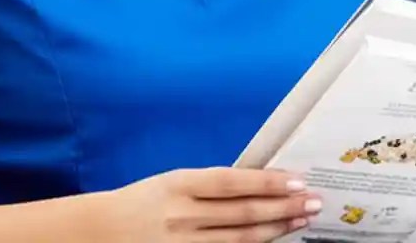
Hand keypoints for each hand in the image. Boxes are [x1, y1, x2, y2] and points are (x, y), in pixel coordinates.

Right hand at [97, 167, 321, 241]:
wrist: (100, 231)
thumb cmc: (145, 200)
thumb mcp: (174, 181)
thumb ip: (211, 185)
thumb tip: (261, 183)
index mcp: (179, 184)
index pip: (232, 182)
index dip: (267, 182)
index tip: (297, 180)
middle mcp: (182, 215)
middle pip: (243, 212)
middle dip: (283, 206)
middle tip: (314, 201)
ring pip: (240, 239)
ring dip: (276, 229)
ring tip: (302, 220)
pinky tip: (273, 240)